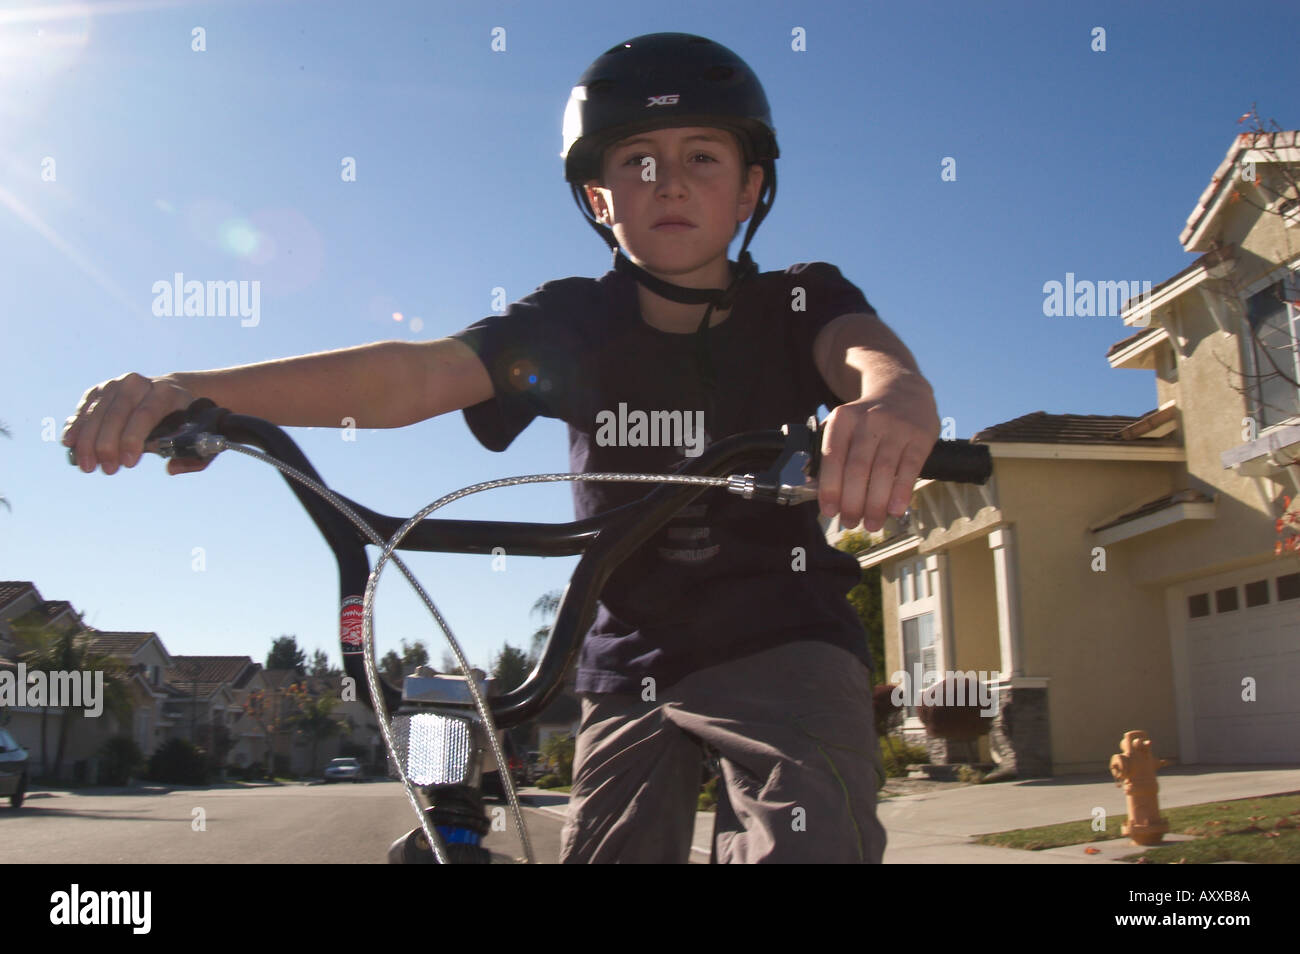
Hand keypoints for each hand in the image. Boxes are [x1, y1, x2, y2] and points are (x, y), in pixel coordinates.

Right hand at [62, 373, 208, 475]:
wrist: (171, 393)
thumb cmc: (185, 423)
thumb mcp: (198, 436)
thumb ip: (191, 455)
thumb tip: (171, 468)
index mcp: (166, 393)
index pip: (146, 413)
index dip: (134, 438)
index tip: (128, 463)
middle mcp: (138, 383)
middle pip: (117, 413)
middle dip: (108, 443)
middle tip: (106, 469)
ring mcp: (116, 384)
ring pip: (97, 411)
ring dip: (88, 440)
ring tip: (87, 466)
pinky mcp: (99, 390)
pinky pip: (84, 408)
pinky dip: (76, 426)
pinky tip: (70, 444)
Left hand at [817, 374, 939, 530]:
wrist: (904, 391)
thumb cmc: (868, 419)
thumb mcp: (845, 425)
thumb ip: (831, 453)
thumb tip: (815, 489)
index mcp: (843, 419)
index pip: (833, 456)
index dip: (829, 487)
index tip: (829, 511)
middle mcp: (869, 420)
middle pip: (858, 468)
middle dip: (852, 501)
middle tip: (850, 522)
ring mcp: (896, 427)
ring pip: (884, 471)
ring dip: (876, 504)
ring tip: (871, 524)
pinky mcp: (920, 435)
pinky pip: (910, 469)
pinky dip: (901, 493)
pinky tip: (895, 510)